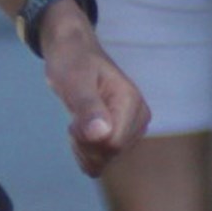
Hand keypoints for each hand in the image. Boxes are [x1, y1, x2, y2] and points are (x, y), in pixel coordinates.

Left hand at [39, 4, 149, 174]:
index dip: (87, 140)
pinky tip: (82, 132)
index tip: (73, 121)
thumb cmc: (72, 61)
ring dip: (85, 147)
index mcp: (131, 102)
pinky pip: (105, 158)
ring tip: (79, 121)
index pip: (112, 145)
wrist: (72, 51)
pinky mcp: (124, 134)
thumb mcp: (74, 80)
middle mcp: (139, 117)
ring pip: (107, 159)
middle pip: (110, 154)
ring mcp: (133, 127)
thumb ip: (88, 107)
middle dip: (85, 144)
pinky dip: (87, 151)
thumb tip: (101, 134)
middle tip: (74, 119)